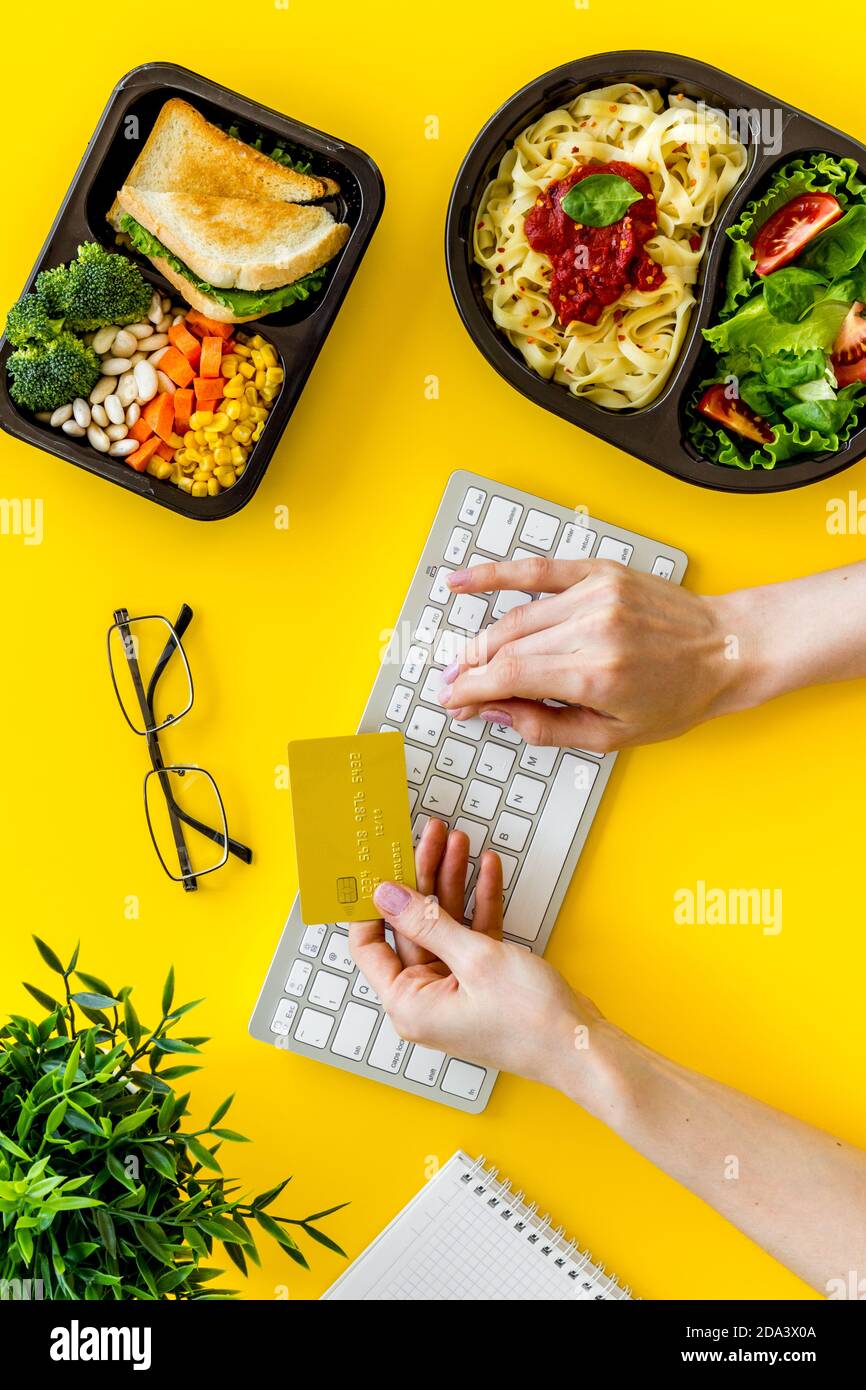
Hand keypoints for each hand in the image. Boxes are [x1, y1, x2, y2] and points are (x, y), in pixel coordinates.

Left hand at [350, 821, 605, 1091]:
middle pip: (412, 927)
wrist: (582, 1046)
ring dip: (453, 883)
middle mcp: (426, 999)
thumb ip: (427, 923)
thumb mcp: (474, 959)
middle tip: (430, 839)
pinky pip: (472, 934)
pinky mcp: (482, 981)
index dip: (371, 905)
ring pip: (444, 924)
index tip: (379, 867)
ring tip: (457, 843)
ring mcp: (455, 988)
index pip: (369, 946)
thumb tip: (387, 896)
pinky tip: (485, 870)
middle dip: (424, 878)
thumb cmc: (531, 1022)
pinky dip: (479, 903)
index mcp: (409, 1004)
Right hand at [438, 557, 742, 750]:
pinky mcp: (600, 572)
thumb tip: (494, 712)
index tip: (452, 701)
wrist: (727, 649)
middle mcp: (593, 630)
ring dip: (481, 641)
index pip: (509, 677)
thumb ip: (546, 728)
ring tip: (463, 661)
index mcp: (597, 675)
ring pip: (516, 618)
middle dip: (470, 671)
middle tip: (453, 688)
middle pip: (506, 648)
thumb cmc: (678, 696)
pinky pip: (536, 570)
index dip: (471, 691)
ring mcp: (596, 595)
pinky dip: (494, 575)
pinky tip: (460, 581)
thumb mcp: (613, 736)